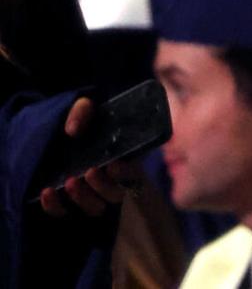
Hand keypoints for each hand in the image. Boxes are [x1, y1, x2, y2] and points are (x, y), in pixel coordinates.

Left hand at [37, 98, 142, 217]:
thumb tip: (73, 130)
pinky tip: (47, 192)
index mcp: (123, 160)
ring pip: (95, 208)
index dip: (126, 174)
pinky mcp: (67, 204)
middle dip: (103, 187)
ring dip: (84, 198)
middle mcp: (110, 181)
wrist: (58, 136)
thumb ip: (82, 111)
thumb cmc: (80, 121)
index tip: (113, 165)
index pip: (133, 174)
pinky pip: (64, 213)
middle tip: (90, 172)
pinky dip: (56, 207)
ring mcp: (90, 195)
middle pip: (115, 195)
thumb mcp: (84, 108)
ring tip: (70, 182)